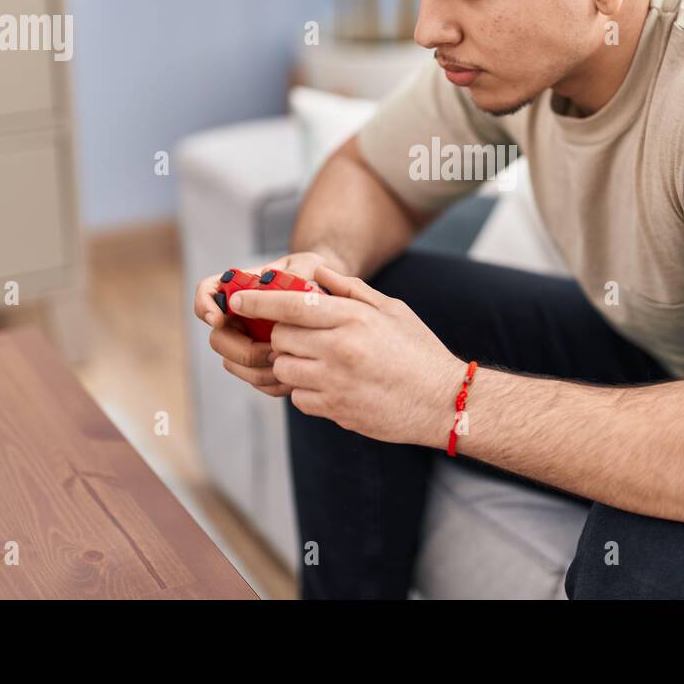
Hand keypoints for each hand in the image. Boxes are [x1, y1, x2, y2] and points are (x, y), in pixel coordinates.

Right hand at [193, 251, 345, 397]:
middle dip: (242, 350)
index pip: (207, 292)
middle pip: (218, 338)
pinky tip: (293, 378)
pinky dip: (271, 383)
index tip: (218, 318)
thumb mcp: (307, 266)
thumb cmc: (311, 275)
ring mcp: (245, 341)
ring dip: (258, 370)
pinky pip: (254, 380)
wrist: (328, 298)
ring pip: (233, 364)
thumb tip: (280, 280)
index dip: (205, 306)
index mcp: (241, 288)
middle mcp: (237, 316)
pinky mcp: (259, 364)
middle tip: (272, 351)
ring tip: (289, 364)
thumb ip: (295, 270)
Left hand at [228, 264, 463, 446]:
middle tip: (301, 336)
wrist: (445, 401)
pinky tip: (330, 384)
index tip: (238, 299)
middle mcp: (339, 349)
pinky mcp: (336, 411)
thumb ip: (351, 290)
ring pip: (284, 370)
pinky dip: (306, 391)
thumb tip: (318, 272)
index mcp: (353, 319)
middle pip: (281, 338)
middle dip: (284, 335)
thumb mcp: (392, 310)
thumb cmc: (420, 351)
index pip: (291, 305)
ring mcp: (335, 383)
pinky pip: (299, 399)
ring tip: (317, 361)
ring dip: (292, 364)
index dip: (258, 301)